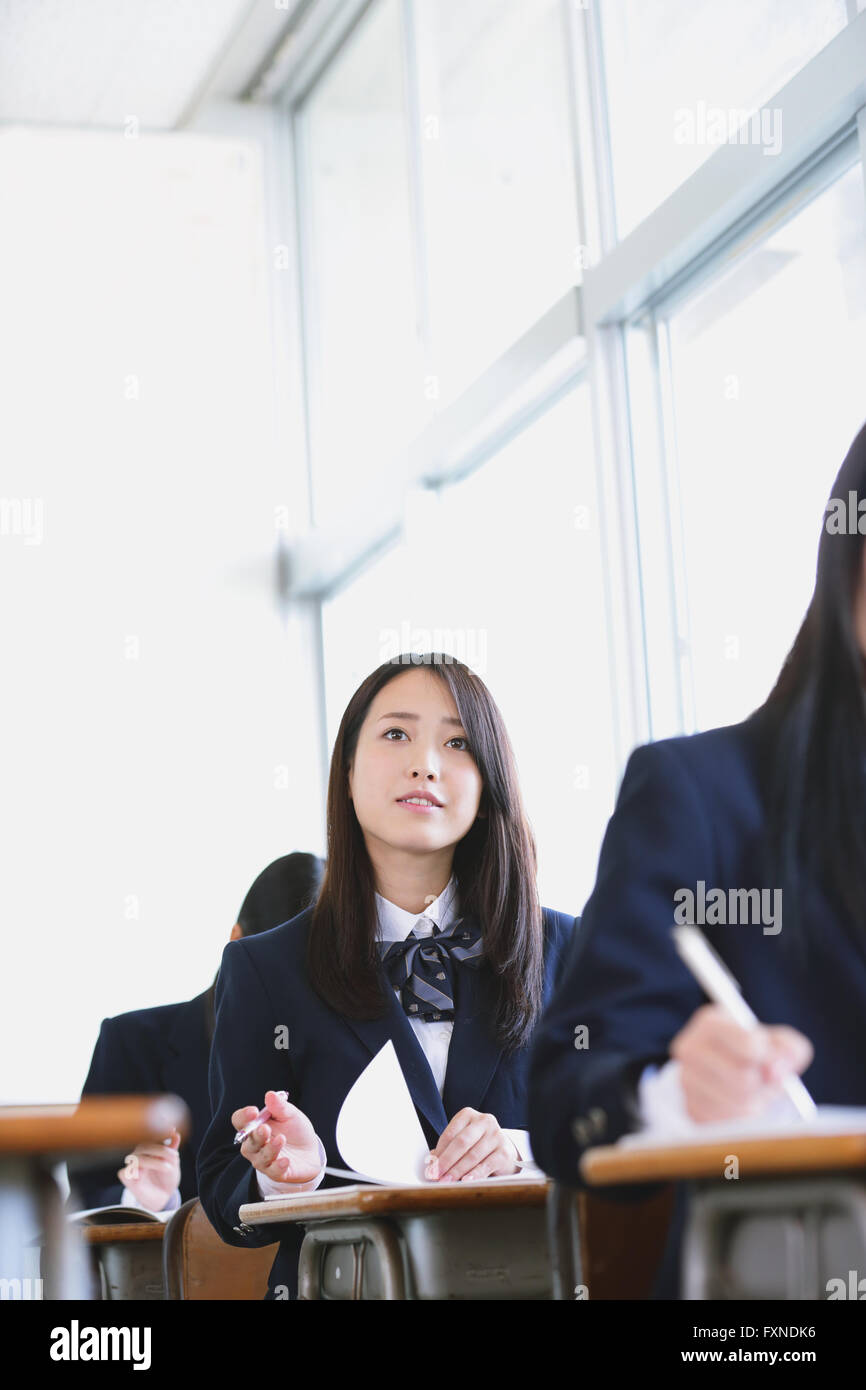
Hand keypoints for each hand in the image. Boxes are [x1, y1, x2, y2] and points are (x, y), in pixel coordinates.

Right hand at [118, 1126, 180, 1210]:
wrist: (164, 1197)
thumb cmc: (167, 1177)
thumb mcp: (173, 1161)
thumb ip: (172, 1147)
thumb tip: (175, 1133)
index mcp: (149, 1147)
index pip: (150, 1135)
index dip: (160, 1131)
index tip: (172, 1128)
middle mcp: (139, 1154)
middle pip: (144, 1145)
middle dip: (161, 1150)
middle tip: (175, 1157)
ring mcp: (132, 1165)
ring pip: (138, 1158)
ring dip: (155, 1162)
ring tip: (168, 1168)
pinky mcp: (127, 1177)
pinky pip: (127, 1171)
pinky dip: (137, 1172)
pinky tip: (147, 1174)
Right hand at [231, 1090, 322, 1183]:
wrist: (311, 1150)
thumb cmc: (295, 1130)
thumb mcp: (290, 1115)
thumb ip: (280, 1107)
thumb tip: (270, 1094)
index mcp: (255, 1127)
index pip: (240, 1122)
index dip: (243, 1117)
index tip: (253, 1111)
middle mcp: (255, 1145)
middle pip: (248, 1143)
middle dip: (256, 1136)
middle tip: (264, 1128)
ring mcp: (264, 1160)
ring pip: (260, 1158)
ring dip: (270, 1149)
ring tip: (281, 1139)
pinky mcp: (277, 1173)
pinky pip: (273, 1172)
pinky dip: (278, 1166)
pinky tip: (285, 1160)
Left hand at [425, 1108, 519, 1182]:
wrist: (503, 1150)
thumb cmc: (476, 1145)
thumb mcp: (461, 1142)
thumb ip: (447, 1149)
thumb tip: (431, 1163)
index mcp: (468, 1115)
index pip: (450, 1134)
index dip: (439, 1151)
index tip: (430, 1166)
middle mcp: (484, 1121)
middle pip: (461, 1142)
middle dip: (446, 1161)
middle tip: (435, 1175)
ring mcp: (496, 1135)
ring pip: (473, 1155)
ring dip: (457, 1171)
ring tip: (446, 1181)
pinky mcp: (504, 1152)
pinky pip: (486, 1165)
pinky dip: (474, 1174)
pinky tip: (465, 1181)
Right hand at [670, 1004, 813, 1122]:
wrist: (730, 1069)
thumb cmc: (757, 1052)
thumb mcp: (778, 1041)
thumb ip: (788, 1049)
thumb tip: (776, 1072)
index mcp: (710, 1023)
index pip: (750, 1045)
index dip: (769, 1058)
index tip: (770, 1058)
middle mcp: (690, 1048)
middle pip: (745, 1079)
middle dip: (764, 1085)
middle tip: (766, 1079)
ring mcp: (686, 1080)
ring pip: (739, 1104)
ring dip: (757, 1103)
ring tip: (756, 1092)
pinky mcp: (691, 1109)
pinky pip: (729, 1123)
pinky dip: (744, 1118)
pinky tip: (743, 1105)